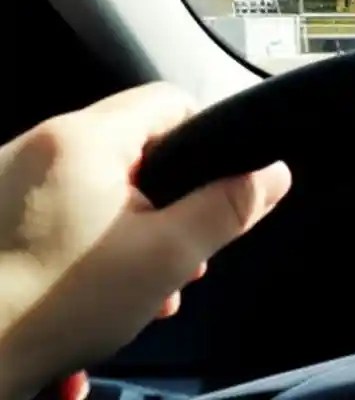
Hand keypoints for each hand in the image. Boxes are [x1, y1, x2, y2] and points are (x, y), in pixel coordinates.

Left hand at [0, 83, 291, 399]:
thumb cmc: (53, 307)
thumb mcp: (166, 258)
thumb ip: (227, 210)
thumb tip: (273, 176)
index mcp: (81, 140)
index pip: (169, 101)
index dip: (207, 143)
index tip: (214, 193)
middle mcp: (35, 146)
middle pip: (135, 151)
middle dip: (168, 206)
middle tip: (177, 257)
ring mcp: (6, 180)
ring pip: (97, 187)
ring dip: (130, 232)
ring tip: (139, 286)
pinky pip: (60, 211)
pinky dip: (87, 243)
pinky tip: (96, 290)